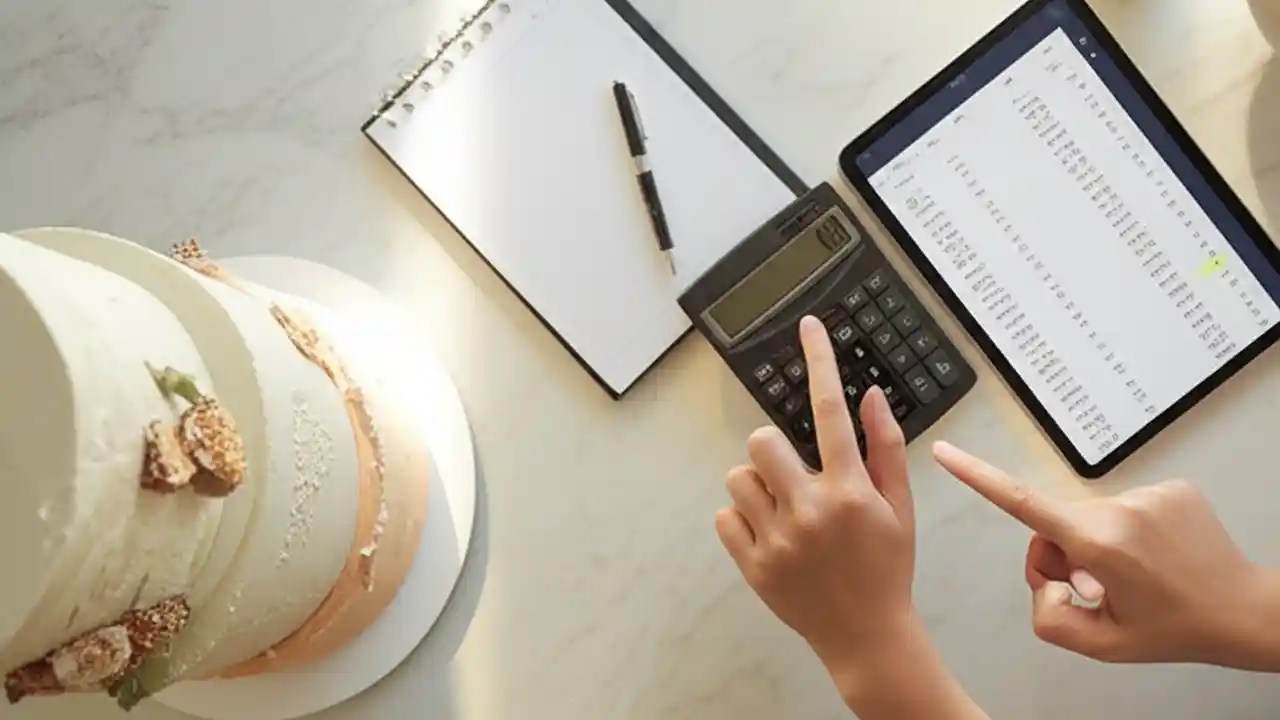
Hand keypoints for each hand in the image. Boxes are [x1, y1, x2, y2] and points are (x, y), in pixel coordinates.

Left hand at [717, 317, 984, 718]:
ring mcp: (778, 541)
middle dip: (772, 451)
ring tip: (783, 510)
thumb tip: (869, 394)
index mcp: (850, 491)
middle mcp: (810, 511)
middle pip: (761, 441)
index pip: (830, 410)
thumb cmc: (886, 566)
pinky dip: (741, 521)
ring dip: (756, 486)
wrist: (868, 637)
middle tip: (791, 474)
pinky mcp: (753, 567)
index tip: (808, 327)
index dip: (819, 361)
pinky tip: (770, 536)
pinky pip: (724, 518)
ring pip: (737, 478)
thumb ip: (884, 447)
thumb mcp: (899, 506)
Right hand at [934, 442, 1279, 668]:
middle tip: (1094, 589)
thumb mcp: (1100, 644)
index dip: (977, 476)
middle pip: (1055, 522)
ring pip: (1090, 515)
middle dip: (1061, 555)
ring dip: (1098, 544)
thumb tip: (1042, 583)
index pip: (1023, 504)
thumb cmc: (1175, 629)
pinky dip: (1129, 531)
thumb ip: (1047, 618)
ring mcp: (1149, 494)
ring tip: (1133, 575)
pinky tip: (1153, 555)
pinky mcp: (1171, 487)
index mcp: (1100, 546)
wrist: (1241, 612)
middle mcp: (1121, 510)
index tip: (947, 453)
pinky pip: (1124, 506)